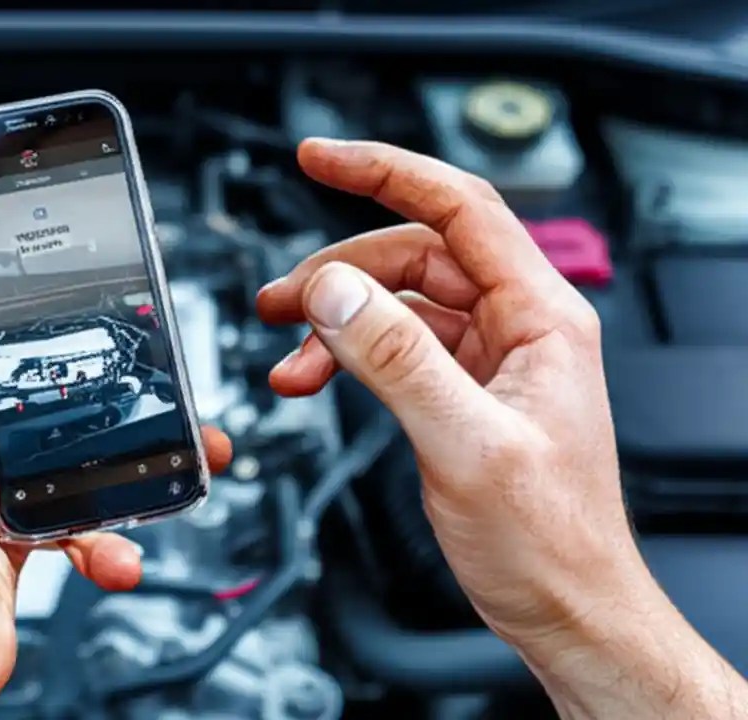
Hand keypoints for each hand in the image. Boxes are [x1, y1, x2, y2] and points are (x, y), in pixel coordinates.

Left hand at [0, 237, 232, 718]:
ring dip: (106, 444)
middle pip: (9, 363)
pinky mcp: (14, 522)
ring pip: (55, 433)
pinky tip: (109, 540)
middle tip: (112, 346)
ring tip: (150, 445)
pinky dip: (101, 523)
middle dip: (63, 355)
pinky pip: (72, 504)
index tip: (25, 256)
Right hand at [258, 139, 746, 717]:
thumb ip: (396, 362)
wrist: (567, 608)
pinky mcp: (464, 392)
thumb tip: (335, 295)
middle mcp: (518, 327)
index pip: (460, 209)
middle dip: (338, 273)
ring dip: (335, 324)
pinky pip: (395, 348)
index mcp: (540, 319)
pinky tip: (316, 380)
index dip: (385, 171)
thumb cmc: (548, 542)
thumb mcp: (466, 446)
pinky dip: (348, 358)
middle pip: (414, 256)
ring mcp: (490, 359)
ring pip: (397, 305)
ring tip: (289, 359)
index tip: (320, 158)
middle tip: (278, 303)